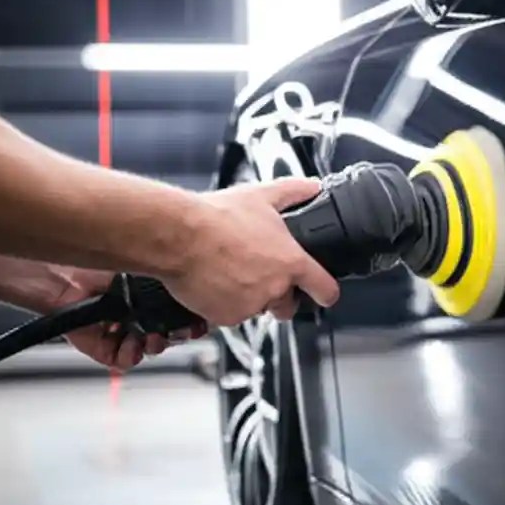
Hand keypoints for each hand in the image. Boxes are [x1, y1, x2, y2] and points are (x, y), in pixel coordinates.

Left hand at [42, 266, 199, 369]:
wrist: (55, 271)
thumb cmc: (92, 257)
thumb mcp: (141, 264)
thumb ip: (169, 279)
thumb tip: (195, 288)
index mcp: (147, 286)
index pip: (177, 308)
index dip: (189, 317)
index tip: (198, 320)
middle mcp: (133, 307)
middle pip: (166, 330)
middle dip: (175, 333)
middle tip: (178, 331)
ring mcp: (116, 328)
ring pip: (147, 348)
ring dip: (154, 345)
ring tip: (152, 337)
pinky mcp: (99, 345)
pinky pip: (121, 360)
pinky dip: (129, 356)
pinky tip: (130, 345)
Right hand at [163, 177, 338, 326]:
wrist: (178, 235)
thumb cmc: (216, 216)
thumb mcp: (261, 196)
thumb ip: (293, 192)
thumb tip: (312, 187)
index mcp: (291, 262)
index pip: (325, 288)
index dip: (326, 292)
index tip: (324, 294)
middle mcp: (275, 287)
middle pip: (287, 305)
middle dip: (279, 296)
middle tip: (259, 276)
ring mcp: (250, 305)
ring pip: (256, 308)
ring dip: (248, 295)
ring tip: (229, 270)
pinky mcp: (225, 317)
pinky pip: (230, 315)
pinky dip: (224, 303)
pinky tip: (214, 281)